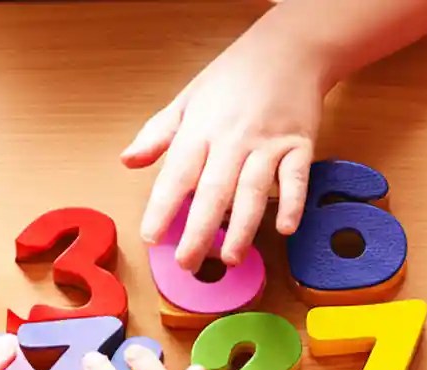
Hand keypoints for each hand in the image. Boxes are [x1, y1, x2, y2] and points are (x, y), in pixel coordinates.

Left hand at [124, 17, 326, 270]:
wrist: (288, 49)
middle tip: (188, 263)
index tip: (151, 237)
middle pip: (213, 192)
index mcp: (200, 130)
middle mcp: (232, 139)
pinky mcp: (299, 145)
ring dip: (242, 227)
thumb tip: (128, 161)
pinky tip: (284, 229)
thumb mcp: (187, 100)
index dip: (162, 208)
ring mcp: (268, 143)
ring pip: (253, 191)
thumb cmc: (232, 78)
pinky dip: (292, 203)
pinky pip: (296, 178)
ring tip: (230, 258)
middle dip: (199, 231)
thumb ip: (158, 134)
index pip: (177, 175)